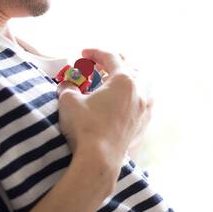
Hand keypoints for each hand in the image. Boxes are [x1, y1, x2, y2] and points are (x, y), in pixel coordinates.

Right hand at [57, 49, 152, 172]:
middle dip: (113, 63)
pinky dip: (135, 96)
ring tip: (114, 80)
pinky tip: (126, 101)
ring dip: (129, 78)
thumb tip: (67, 84)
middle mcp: (140, 92)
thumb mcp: (69, 101)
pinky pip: (144, 103)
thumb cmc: (85, 127)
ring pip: (143, 85)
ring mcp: (145, 109)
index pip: (111, 57)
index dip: (95, 52)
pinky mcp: (143, 124)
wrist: (100, 159)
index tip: (83, 54)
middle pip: (131, 68)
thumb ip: (68, 87)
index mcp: (125, 81)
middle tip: (98, 64)